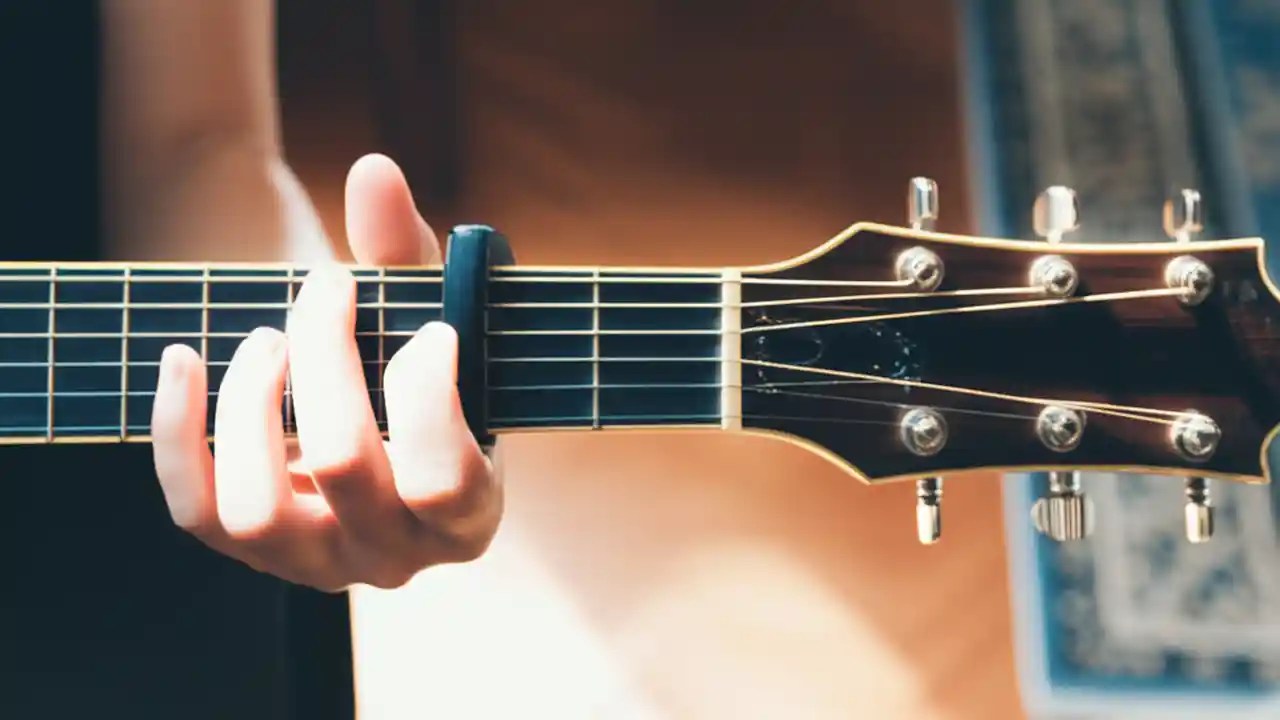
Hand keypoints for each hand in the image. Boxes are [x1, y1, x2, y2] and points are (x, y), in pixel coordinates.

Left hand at [150, 154, 501, 590]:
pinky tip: (184, 358)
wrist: (359, 404)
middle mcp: (393, 555)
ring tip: (266, 338)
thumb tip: (372, 173)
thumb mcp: (422, 309)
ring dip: (250, 403)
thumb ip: (405, 247)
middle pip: (347, 467)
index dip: (425, 393)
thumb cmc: (406, 357)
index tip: (427, 328)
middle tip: (328, 290)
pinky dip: (177, 431)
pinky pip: (194, 511)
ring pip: (257, 508)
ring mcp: (315, 562)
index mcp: (467, 514)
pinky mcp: (248, 550)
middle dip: (328, 357)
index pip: (444, 482)